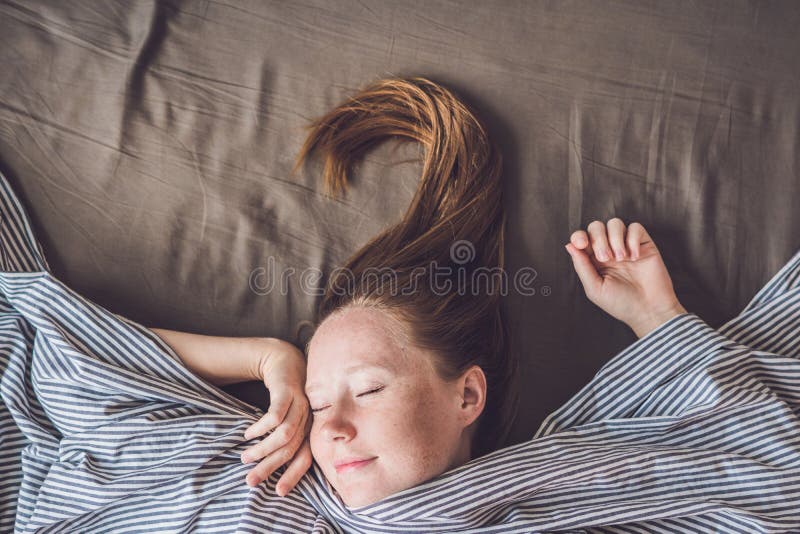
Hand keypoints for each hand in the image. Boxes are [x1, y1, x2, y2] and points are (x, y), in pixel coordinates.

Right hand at [241, 338, 312, 495]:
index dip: (294, 476)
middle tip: (251, 481)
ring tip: (245, 457)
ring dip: (262, 449)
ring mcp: (301, 404)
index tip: (278, 493)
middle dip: (270, 467)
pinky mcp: (288, 391)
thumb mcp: (289, 418)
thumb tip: (270, 467)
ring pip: (283, 435)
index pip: (307, 457)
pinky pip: (275, 415)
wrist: (284, 359)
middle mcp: (309, 418)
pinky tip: (248, 434)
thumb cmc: (285, 395)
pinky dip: (261, 427)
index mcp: (311, 428)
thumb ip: (284, 440)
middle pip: (291, 449)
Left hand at [565, 218, 686, 337]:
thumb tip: (570, 245)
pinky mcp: (644, 244)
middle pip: (596, 227)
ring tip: (621, 259)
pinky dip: (632, 239)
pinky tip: (635, 257)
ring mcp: (626, 246)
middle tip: (606, 258)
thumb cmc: (621, 303)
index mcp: (593, 260)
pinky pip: (635, 227)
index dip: (579, 236)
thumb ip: (582, 266)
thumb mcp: (595, 288)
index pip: (582, 238)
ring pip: (615, 223)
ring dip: (615, 239)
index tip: (582, 244)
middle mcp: (608, 250)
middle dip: (598, 239)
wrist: (649, 310)